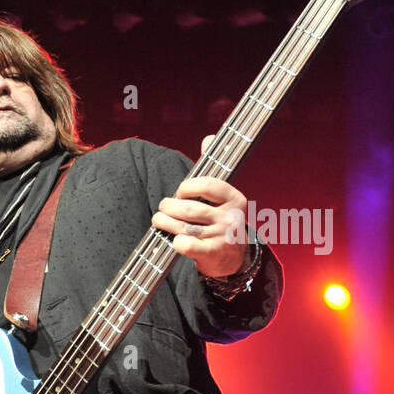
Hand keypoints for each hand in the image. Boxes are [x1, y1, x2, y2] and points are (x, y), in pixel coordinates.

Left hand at [151, 134, 249, 278]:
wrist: (232, 256)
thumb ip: (213, 167)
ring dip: (164, 222)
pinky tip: (172, 240)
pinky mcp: (213, 254)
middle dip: (169, 207)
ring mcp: (223, 237)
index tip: (180, 191)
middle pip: (190, 209)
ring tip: (159, 220)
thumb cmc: (218, 220)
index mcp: (234, 198)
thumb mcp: (221, 196)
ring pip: (184, 227)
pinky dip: (176, 243)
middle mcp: (231, 217)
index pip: (209, 185)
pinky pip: (188, 246)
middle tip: (163, 207)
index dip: (188, 186)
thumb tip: (209, 137)